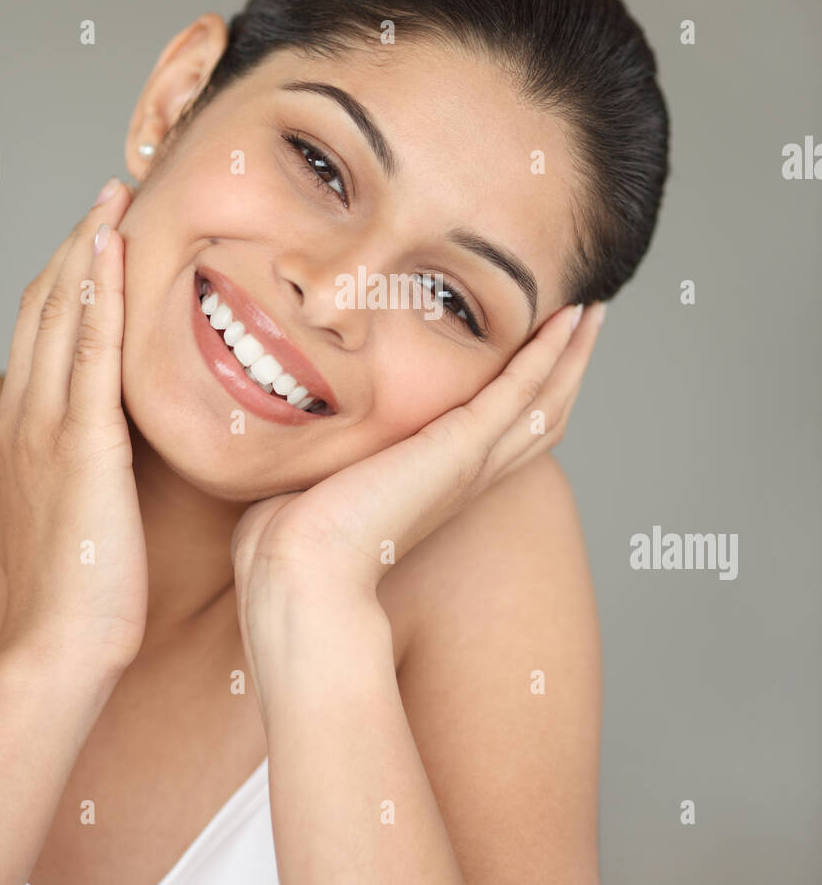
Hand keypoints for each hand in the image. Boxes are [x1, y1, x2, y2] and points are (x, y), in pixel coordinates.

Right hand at [0, 178, 147, 675]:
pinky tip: (113, 248)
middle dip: (78, 241)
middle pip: (46, 304)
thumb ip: (95, 456)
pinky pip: (90, 350)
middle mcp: (27, 413)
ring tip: (117, 196)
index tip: (103, 228)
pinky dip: (99, 293)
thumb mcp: (81, 503)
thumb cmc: (82, 586)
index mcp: (26, 426)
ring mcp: (47, 424)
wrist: (61, 643)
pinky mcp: (81, 442)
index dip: (70, 272)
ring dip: (88, 246)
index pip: (44, 328)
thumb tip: (130, 430)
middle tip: (113, 190)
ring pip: (63, 312)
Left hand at [232, 300, 605, 616]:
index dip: (530, 389)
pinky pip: (521, 391)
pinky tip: (566, 321)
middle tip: (588, 318)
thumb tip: (292, 436)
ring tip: (592, 310)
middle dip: (568, 365)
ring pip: (545, 399)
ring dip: (572, 353)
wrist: (300, 574)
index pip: (504, 429)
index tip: (540, 348)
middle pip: (542, 413)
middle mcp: (468, 474)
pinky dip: (549, 354)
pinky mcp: (461, 449)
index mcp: (441, 482)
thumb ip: (325, 456)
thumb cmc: (294, 542)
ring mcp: (471, 461)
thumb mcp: (320, 483)